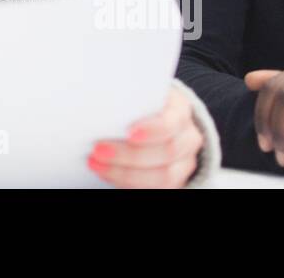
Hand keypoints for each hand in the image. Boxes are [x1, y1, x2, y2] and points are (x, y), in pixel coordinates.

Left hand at [87, 87, 203, 187]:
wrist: (155, 120)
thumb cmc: (142, 103)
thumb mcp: (140, 94)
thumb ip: (127, 97)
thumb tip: (98, 98)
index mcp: (180, 109)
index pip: (171, 122)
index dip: (152, 130)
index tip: (128, 132)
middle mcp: (188, 137)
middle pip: (166, 152)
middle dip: (129, 154)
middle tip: (98, 149)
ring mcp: (184, 162)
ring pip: (162, 176)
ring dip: (124, 172)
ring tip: (96, 163)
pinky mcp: (175, 181)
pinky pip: (155, 189)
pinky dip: (127, 183)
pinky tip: (106, 173)